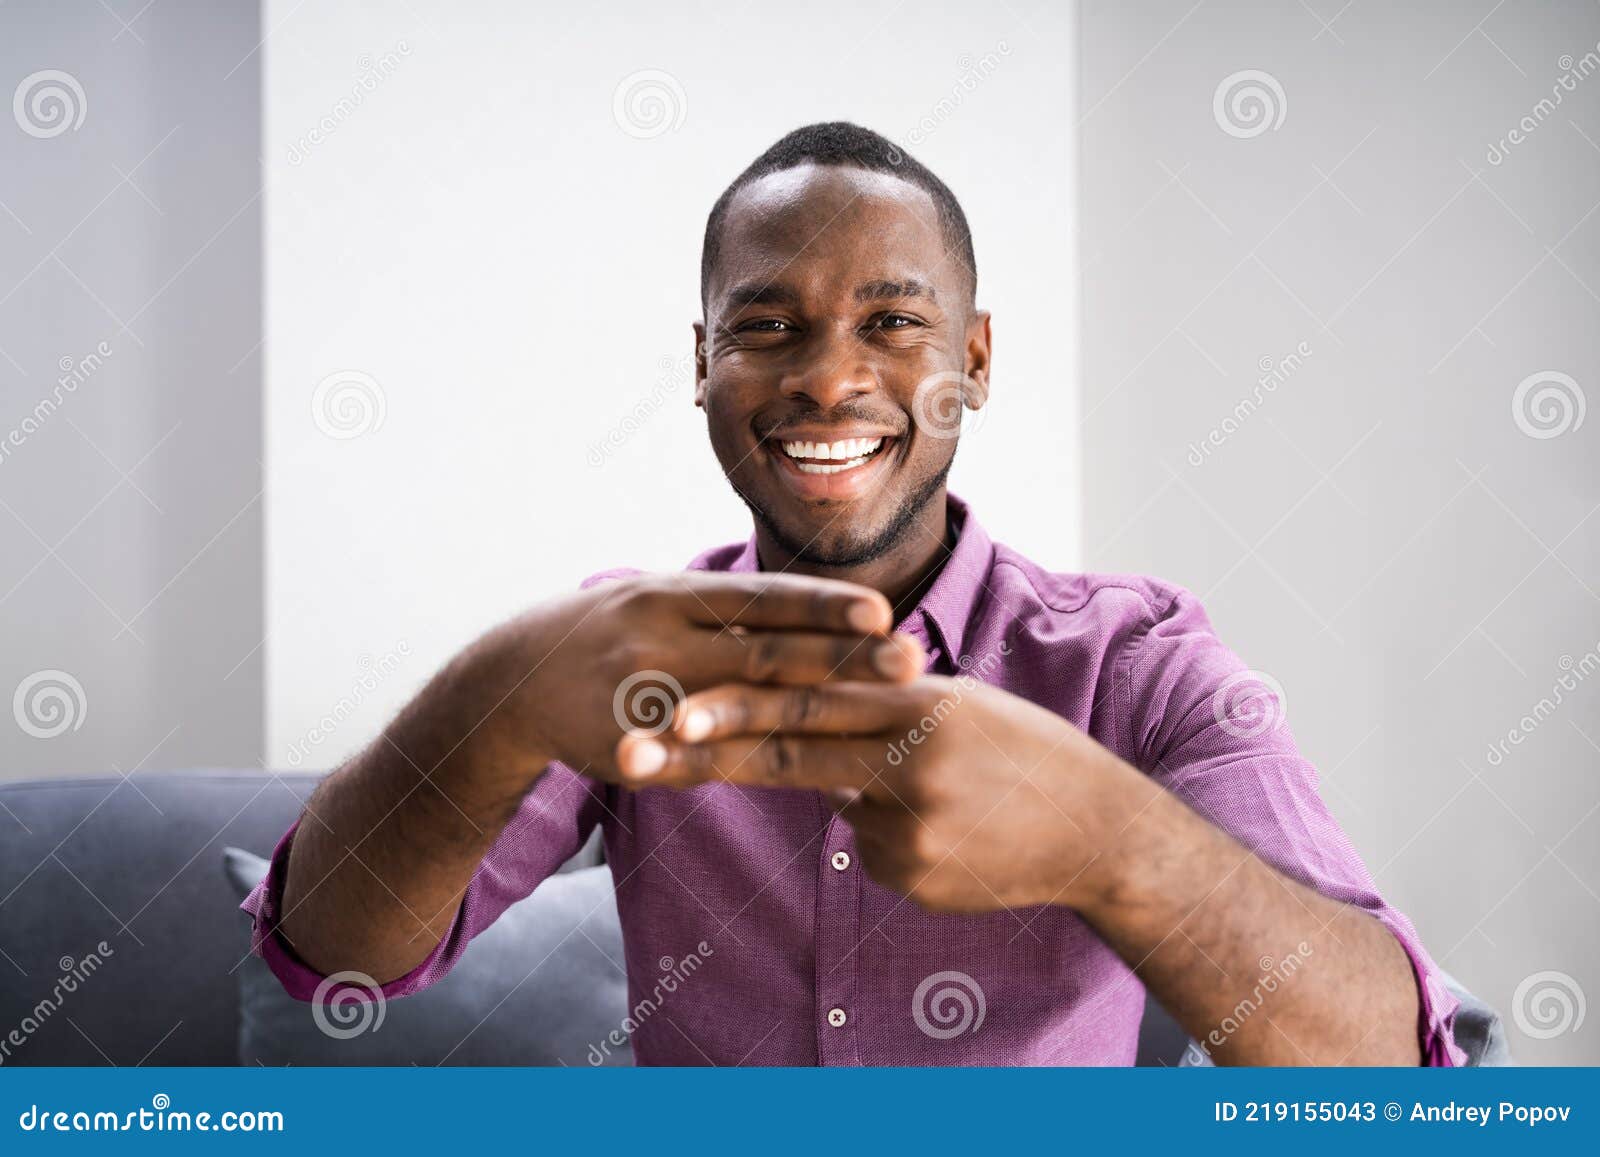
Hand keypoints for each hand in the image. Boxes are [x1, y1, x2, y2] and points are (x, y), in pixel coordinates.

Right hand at [462, 573, 925, 792]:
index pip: (765, 597)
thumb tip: (822, 611)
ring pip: (734, 707)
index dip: (825, 605)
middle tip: (908, 660)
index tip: (884, 611)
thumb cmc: (618, 634)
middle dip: (839, 657)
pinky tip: (784, 778)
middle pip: (763, 648)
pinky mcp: (625, 740)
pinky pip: (688, 757)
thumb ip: (738, 612)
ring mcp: (642, 690)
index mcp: (678, 594)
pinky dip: (732, 764)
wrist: (515, 677)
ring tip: (858, 727)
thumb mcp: (667, 604)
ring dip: (802, 715)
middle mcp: (662, 635)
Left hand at [614, 676, 1139, 912]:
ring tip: (942, 794)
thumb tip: (813, 730)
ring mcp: (911, 824)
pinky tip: (959, 835)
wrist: (1097, 829)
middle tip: (635, 751)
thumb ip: (880, 711)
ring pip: (836, 807)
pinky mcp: (915, 874)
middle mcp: (909, 760)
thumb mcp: (957, 708)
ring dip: (856, 797)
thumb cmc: (1023, 755)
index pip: (806, 702)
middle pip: (788, 753)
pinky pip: (871, 852)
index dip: (733, 705)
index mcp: (918, 701)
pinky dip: (896, 840)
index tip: (669, 706)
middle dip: (705, 751)